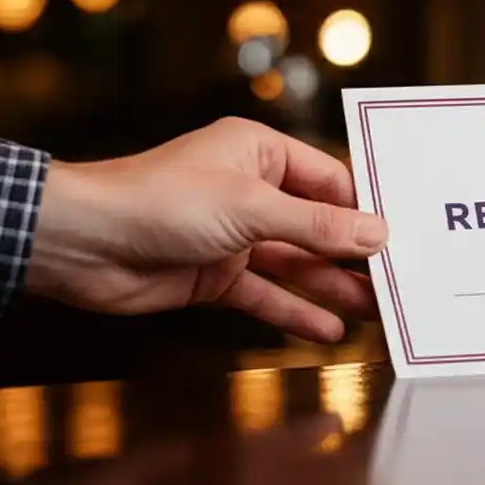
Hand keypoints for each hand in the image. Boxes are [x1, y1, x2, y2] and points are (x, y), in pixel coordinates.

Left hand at [25, 117, 387, 342]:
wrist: (81, 243)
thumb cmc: (157, 201)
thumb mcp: (250, 208)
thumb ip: (316, 226)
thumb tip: (376, 232)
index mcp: (259, 153)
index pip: (329, 182)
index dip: (365, 211)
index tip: (403, 237)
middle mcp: (251, 191)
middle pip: (318, 227)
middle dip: (355, 256)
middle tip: (398, 281)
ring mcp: (234, 236)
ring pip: (297, 264)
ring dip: (333, 288)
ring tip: (377, 312)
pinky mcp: (216, 275)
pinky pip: (267, 294)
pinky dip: (294, 312)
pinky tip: (328, 330)